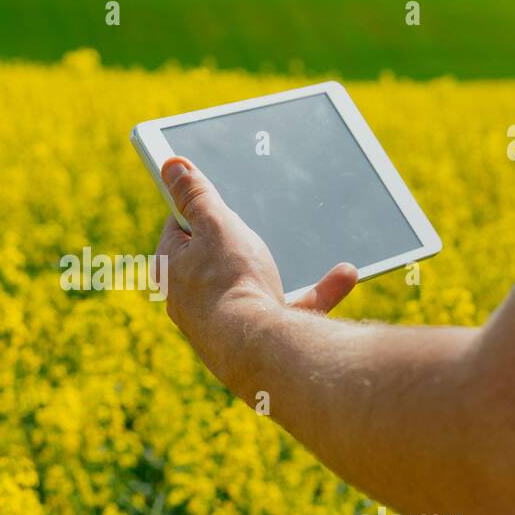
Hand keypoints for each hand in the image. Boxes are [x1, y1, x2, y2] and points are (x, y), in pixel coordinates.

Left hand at [153, 156, 357, 383]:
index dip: (200, 210)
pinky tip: (344, 276)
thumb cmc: (231, 282)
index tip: (219, 199)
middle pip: (215, 258)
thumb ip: (195, 195)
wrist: (259, 349)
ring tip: (309, 248)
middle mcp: (189, 301)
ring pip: (255, 285)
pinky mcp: (255, 342)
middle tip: (261, 224)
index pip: (178, 228)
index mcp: (170, 270)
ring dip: (285, 267)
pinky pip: (288, 311)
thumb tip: (170, 166)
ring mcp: (222, 324)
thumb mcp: (215, 224)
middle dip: (242, 240)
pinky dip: (314, 295)